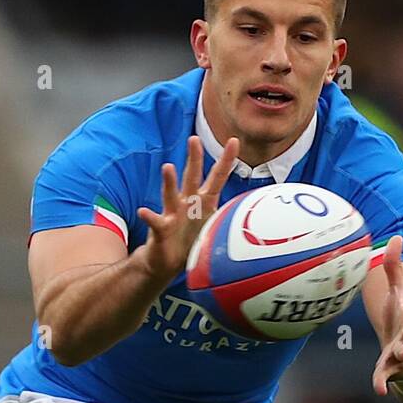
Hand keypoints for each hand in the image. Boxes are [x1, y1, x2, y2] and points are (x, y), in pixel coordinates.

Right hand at [137, 134, 238, 286]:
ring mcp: (173, 214)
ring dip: (170, 182)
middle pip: (192, 177)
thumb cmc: (191, 242)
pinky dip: (149, 217)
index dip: (225, 160)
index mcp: (204, 202)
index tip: (233, 141)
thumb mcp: (214, 227)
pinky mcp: (161, 230)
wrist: (168, 262)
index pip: (217, 177)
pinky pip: (155, 222)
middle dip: (194, 158)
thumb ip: (229, 217)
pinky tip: (144, 212)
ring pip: (171, 195)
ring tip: (168, 168)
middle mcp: (187, 203)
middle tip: (194, 139)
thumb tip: (259, 216)